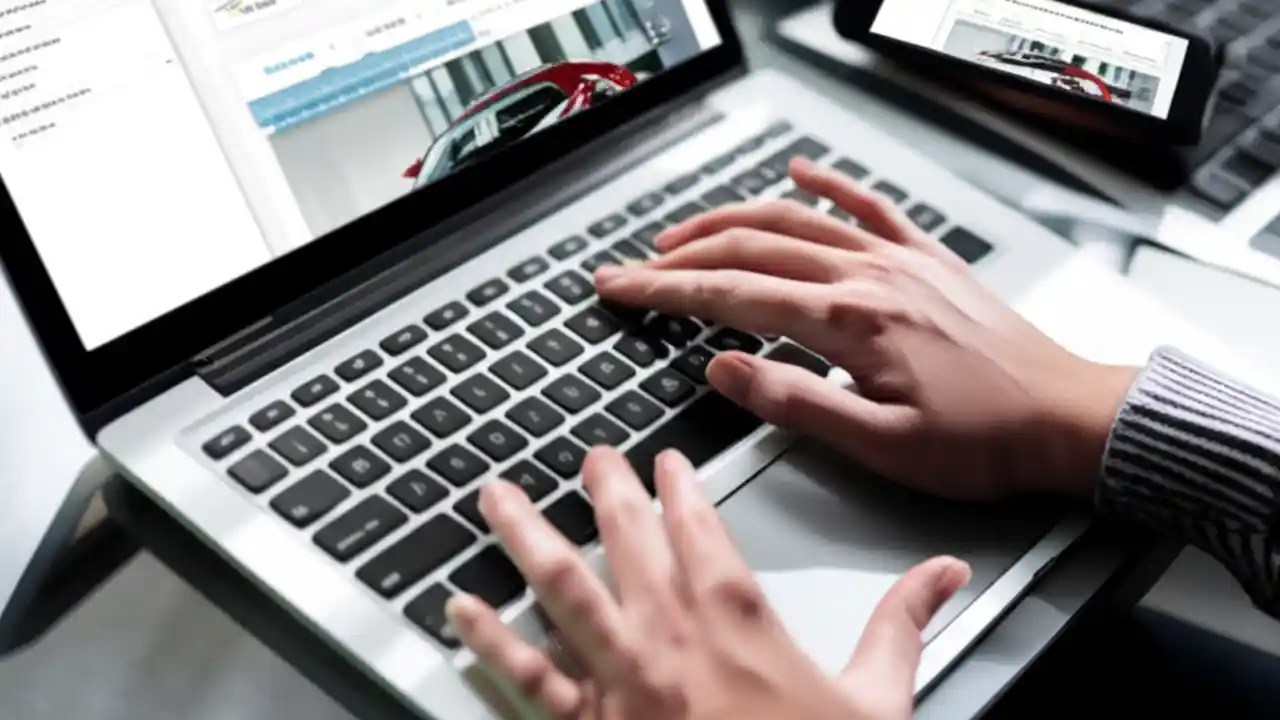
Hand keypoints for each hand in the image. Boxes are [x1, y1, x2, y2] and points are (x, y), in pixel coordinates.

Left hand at [446, 448, 969, 719]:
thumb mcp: (877, 700)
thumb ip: (902, 624)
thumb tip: (944, 574)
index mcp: (739, 622)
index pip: (702, 529)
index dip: (680, 487)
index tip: (667, 461)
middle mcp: (672, 638)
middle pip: (628, 540)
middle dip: (607, 491)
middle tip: (590, 458)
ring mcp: (622, 680)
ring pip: (564, 587)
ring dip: (527, 535)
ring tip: (498, 497)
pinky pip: (529, 676)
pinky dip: (490, 639)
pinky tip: (460, 606)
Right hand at [593, 158, 1137, 499]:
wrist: (1066, 418)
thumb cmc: (981, 441)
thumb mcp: (881, 444)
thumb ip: (796, 403)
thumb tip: (724, 369)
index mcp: (849, 322)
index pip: (732, 295)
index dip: (665, 290)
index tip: (620, 287)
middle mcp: (868, 275)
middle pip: (753, 246)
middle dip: (682, 253)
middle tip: (633, 265)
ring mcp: (898, 259)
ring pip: (798, 219)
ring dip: (733, 219)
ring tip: (685, 232)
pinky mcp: (926, 258)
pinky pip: (869, 204)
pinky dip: (828, 182)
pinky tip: (800, 169)